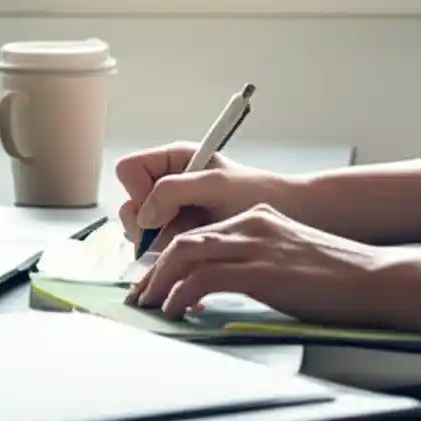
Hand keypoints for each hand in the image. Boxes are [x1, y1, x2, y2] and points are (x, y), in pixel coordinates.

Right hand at [115, 142, 301, 252]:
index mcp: (173, 160)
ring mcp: (172, 214)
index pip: (129, 170)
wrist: (291, 217)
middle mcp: (167, 186)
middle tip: (183, 230)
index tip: (164, 209)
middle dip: (151, 225)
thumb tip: (144, 216)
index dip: (139, 191)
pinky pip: (158, 252)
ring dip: (165, 244)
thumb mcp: (216, 185)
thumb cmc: (258, 193)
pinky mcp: (180, 238)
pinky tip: (198, 256)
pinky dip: (173, 259)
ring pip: (140, 234)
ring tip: (199, 241)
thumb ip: (173, 191)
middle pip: (130, 206)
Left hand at [127, 203, 404, 327]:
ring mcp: (255, 245)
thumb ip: (256, 261)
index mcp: (258, 218)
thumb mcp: (290, 256)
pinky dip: (182, 295)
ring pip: (185, 254)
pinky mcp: (259, 271)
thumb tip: (223, 286)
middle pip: (183, 241)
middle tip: (142, 295)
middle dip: (155, 271)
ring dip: (161, 282)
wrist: (375, 278)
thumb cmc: (339, 276)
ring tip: (151, 305)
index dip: (170, 258)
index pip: (199, 233)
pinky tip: (178, 311)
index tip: (158, 281)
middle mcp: (251, 224)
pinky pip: (203, 278)